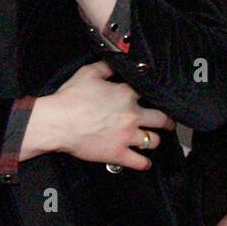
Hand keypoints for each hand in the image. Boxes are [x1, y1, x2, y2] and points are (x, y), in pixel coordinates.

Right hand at [21, 61, 172, 170]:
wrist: (58, 122)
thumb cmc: (71, 97)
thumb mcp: (88, 73)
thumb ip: (106, 66)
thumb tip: (117, 62)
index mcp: (126, 94)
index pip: (149, 93)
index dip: (153, 96)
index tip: (155, 99)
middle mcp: (132, 115)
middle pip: (161, 119)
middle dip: (167, 121)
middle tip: (168, 123)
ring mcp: (127, 136)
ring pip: (153, 141)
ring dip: (154, 140)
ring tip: (152, 140)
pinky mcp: (118, 154)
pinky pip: (140, 162)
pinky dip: (144, 163)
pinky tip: (145, 162)